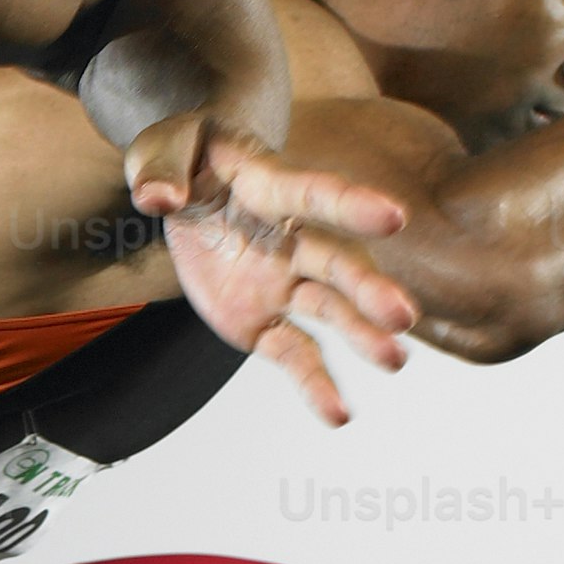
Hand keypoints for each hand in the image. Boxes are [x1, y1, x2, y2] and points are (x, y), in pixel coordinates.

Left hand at [125, 118, 417, 427]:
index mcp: (269, 187)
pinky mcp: (262, 318)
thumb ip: (161, 169)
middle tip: (403, 317)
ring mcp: (282, 280)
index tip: (395, 218)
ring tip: (394, 360)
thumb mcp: (163, 148)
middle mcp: (291, 237)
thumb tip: (160, 197)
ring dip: (360, 335)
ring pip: (328, 309)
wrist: (191, 182)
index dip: (352, 205)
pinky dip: (313, 383)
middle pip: (334, 262)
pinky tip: (338, 415)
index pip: (313, 195)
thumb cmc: (184, 156)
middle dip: (368, 288)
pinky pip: (292, 352)